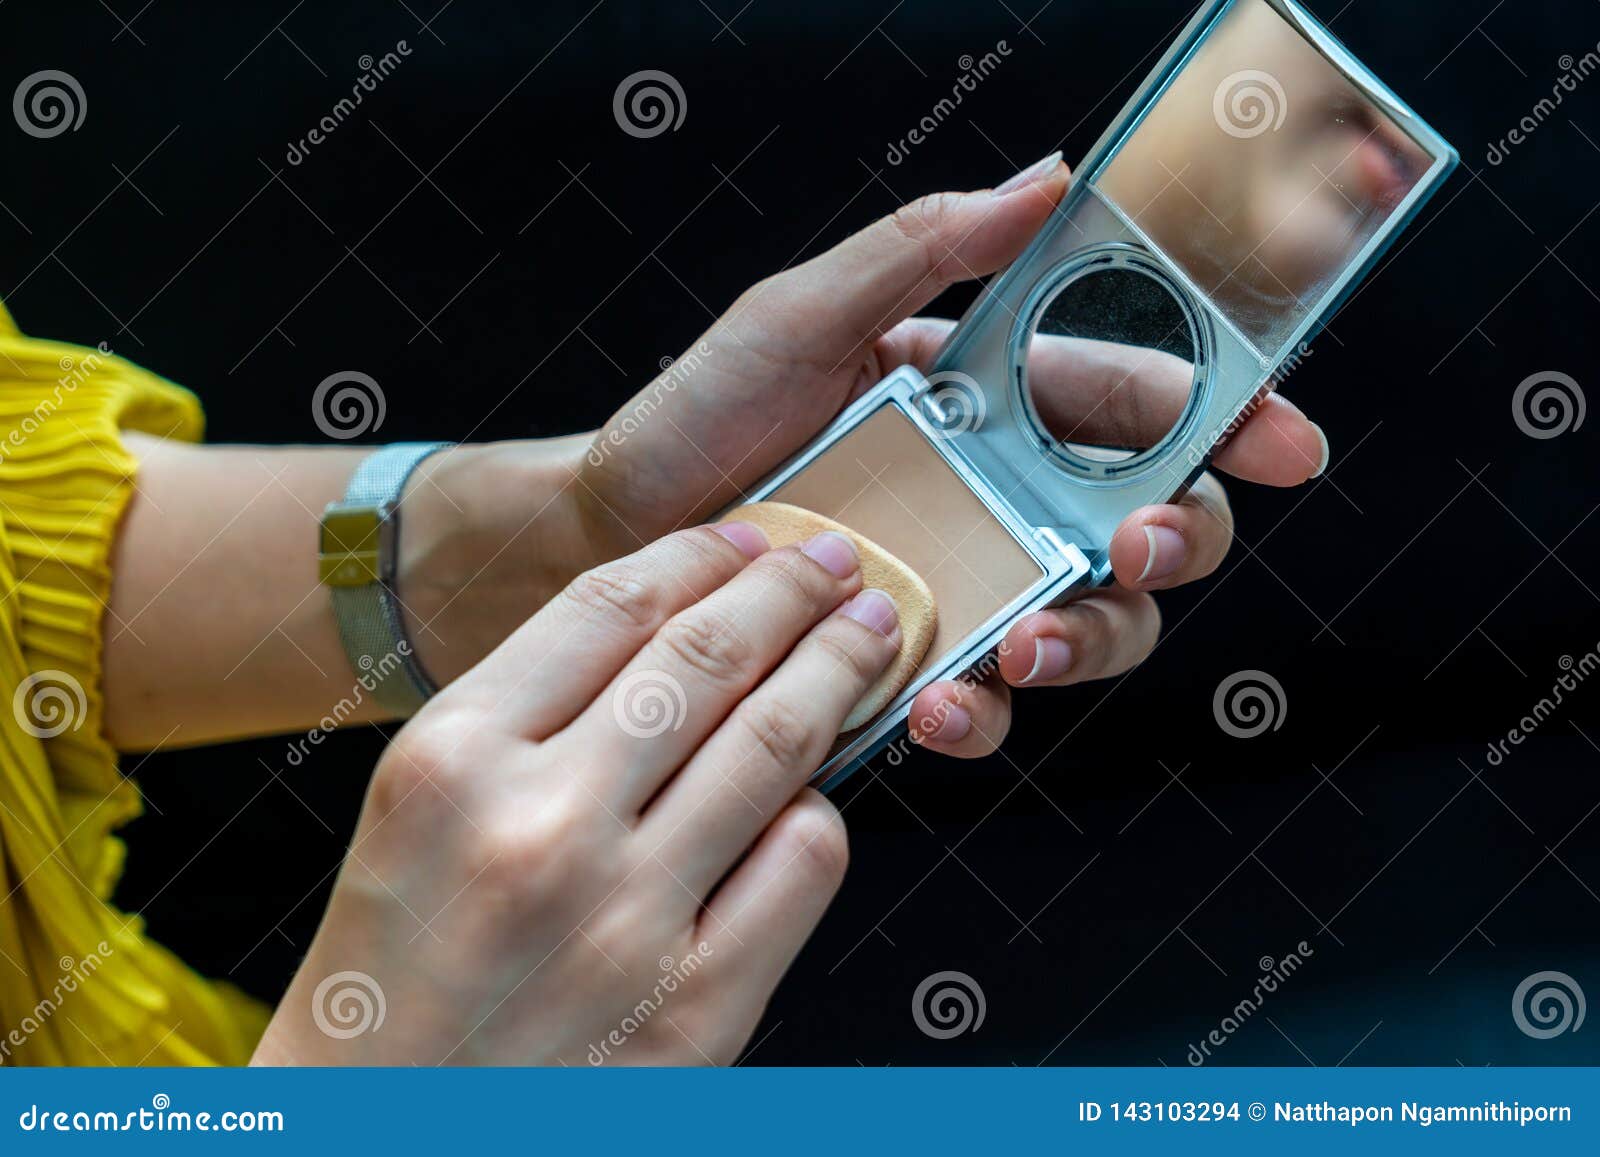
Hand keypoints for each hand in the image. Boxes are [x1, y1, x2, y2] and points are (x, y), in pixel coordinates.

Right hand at [253, 520, 898, 1064]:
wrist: (378, 1128)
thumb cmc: (394, 970)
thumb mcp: (421, 808)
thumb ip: (532, 715)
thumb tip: (679, 634)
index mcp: (453, 759)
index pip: (609, 607)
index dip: (699, 554)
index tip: (745, 537)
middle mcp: (543, 826)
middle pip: (707, 658)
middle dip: (788, 591)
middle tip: (833, 562)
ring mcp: (628, 918)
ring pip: (775, 743)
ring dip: (835, 669)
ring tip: (865, 634)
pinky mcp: (697, 1005)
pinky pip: (802, 860)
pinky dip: (819, 808)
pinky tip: (814, 790)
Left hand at [567, 154, 1327, 756]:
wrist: (621, 529)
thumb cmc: (707, 411)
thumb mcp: (807, 312)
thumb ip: (923, 250)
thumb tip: (1044, 180)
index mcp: (1001, 404)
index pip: (1149, 409)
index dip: (1236, 423)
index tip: (1284, 442)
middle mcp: (1005, 499)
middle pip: (1153, 529)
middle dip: (1176, 544)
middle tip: (1137, 545)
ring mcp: (970, 588)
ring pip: (1095, 629)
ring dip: (1090, 642)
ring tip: (1029, 643)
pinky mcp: (919, 667)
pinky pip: (992, 706)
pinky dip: (986, 713)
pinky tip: (948, 700)